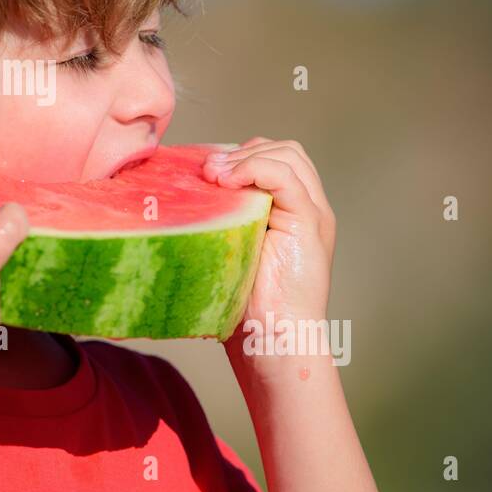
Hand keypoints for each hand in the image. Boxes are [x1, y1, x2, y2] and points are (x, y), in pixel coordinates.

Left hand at [201, 138, 336, 375]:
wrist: (273, 342)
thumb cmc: (244, 308)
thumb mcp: (228, 251)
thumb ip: (220, 220)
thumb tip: (177, 194)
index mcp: (292, 212)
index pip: (274, 157)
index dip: (240, 155)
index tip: (204, 171)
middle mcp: (308, 208)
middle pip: (284, 149)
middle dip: (242, 152)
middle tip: (207, 172)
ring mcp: (314, 214)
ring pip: (287, 154)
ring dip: (243, 157)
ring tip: (213, 176)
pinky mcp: (311, 223)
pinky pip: (285, 175)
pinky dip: (253, 169)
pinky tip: (225, 183)